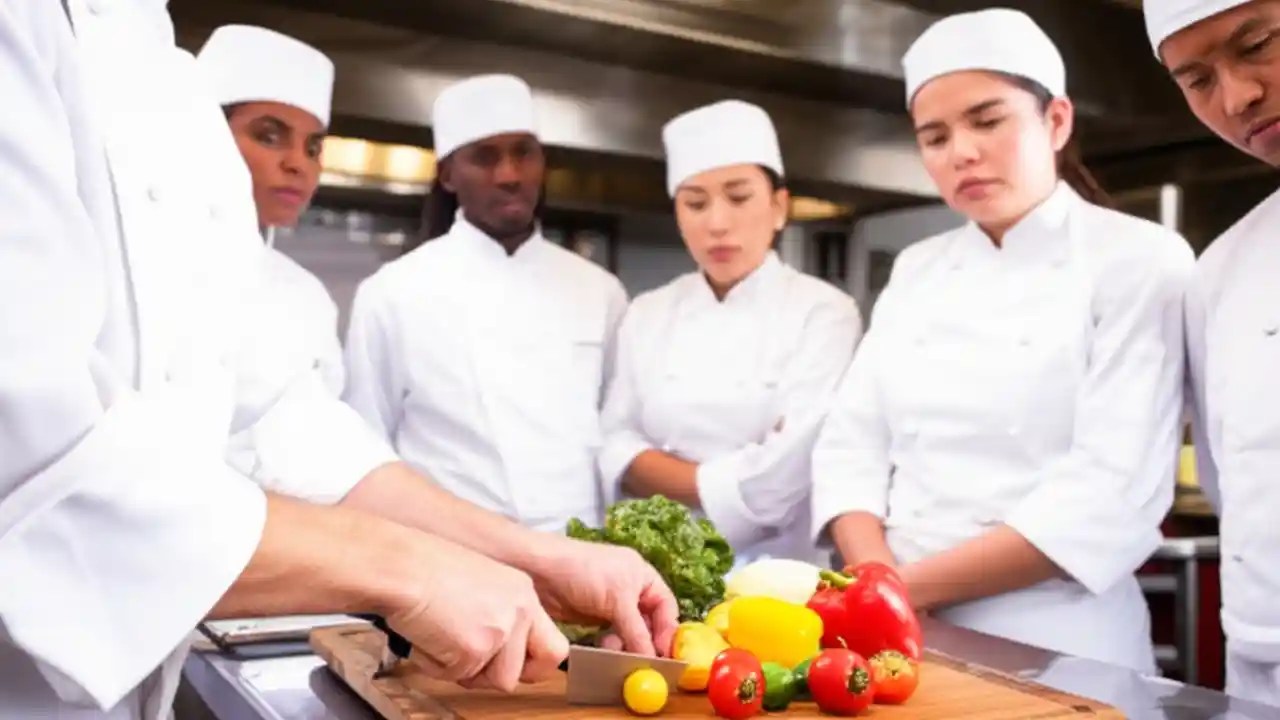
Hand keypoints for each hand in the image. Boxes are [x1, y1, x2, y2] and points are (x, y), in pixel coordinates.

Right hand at [382, 535, 567, 690]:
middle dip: (495, 676)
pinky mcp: (475, 648)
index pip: (554, 647)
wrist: (402, 566)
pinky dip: (435, 664)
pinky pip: (455, 676)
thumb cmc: (425, 568)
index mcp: (523, 593)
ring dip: (464, 670)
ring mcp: (501, 631)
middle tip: (466, 655)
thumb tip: (496, 652)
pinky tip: (426, 634)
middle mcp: (520, 611)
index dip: (533, 666)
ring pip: (492, 681)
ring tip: (441, 636)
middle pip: (525, 672)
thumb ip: (498, 615)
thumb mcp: (479, 584)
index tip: (513, 667)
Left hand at [528, 536, 678, 656]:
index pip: (665, 606)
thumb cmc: (583, 571)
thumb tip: (651, 659)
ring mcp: (610, 604)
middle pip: (648, 622)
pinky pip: (610, 637)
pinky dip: (611, 647)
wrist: (539, 570)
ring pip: (629, 632)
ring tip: (615, 653)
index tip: (665, 655)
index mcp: (642, 575)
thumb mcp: (617, 598)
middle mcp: (630, 589)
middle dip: (645, 642)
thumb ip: (636, 630)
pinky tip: (604, 652)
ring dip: (626, 646)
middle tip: (644, 664)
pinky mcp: (592, 617)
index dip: (667, 630)